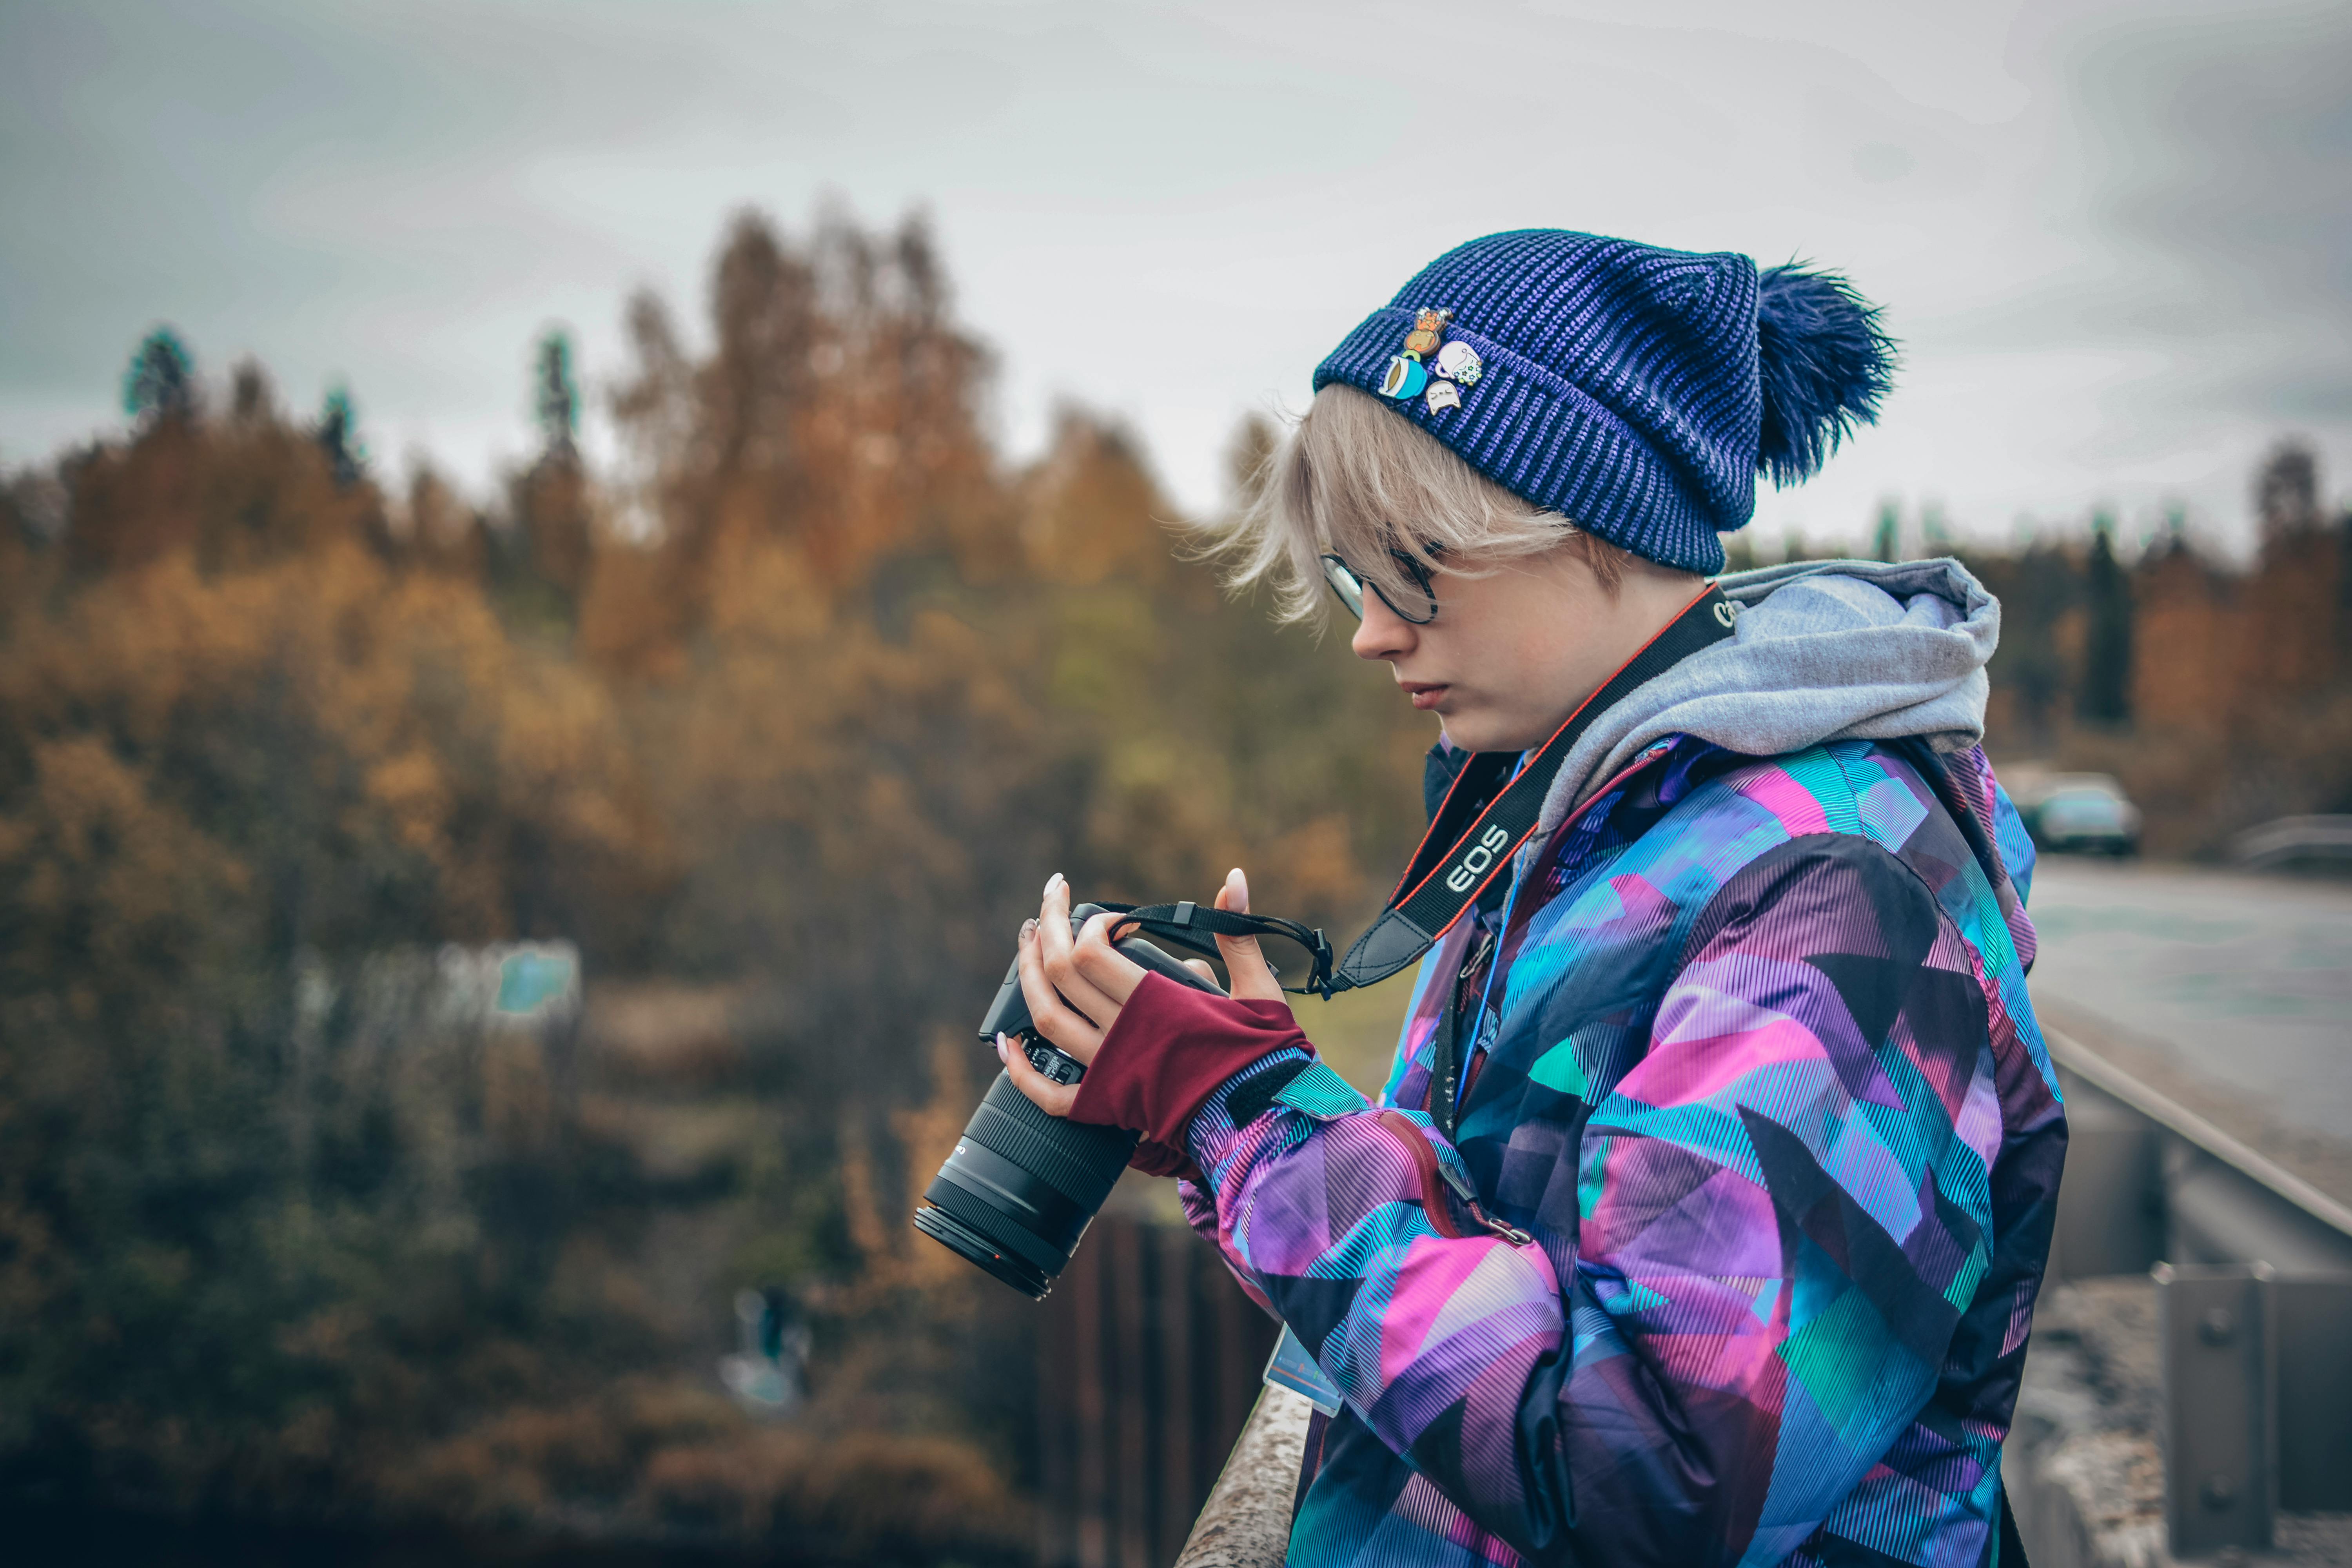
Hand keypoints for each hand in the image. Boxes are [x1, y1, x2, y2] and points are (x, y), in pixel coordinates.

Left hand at [998, 867, 1284, 1116]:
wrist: (1264, 1124)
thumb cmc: (1264, 1057)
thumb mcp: (1258, 990)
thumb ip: (1236, 933)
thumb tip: (1235, 877)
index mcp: (1157, 1004)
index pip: (1093, 951)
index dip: (1092, 923)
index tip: (1112, 918)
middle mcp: (1123, 1035)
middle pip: (1060, 973)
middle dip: (1046, 927)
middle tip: (1049, 900)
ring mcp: (1108, 1072)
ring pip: (1046, 1019)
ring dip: (1028, 977)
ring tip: (1028, 945)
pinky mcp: (1106, 1106)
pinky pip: (1050, 1093)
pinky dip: (1022, 1069)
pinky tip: (1008, 1044)